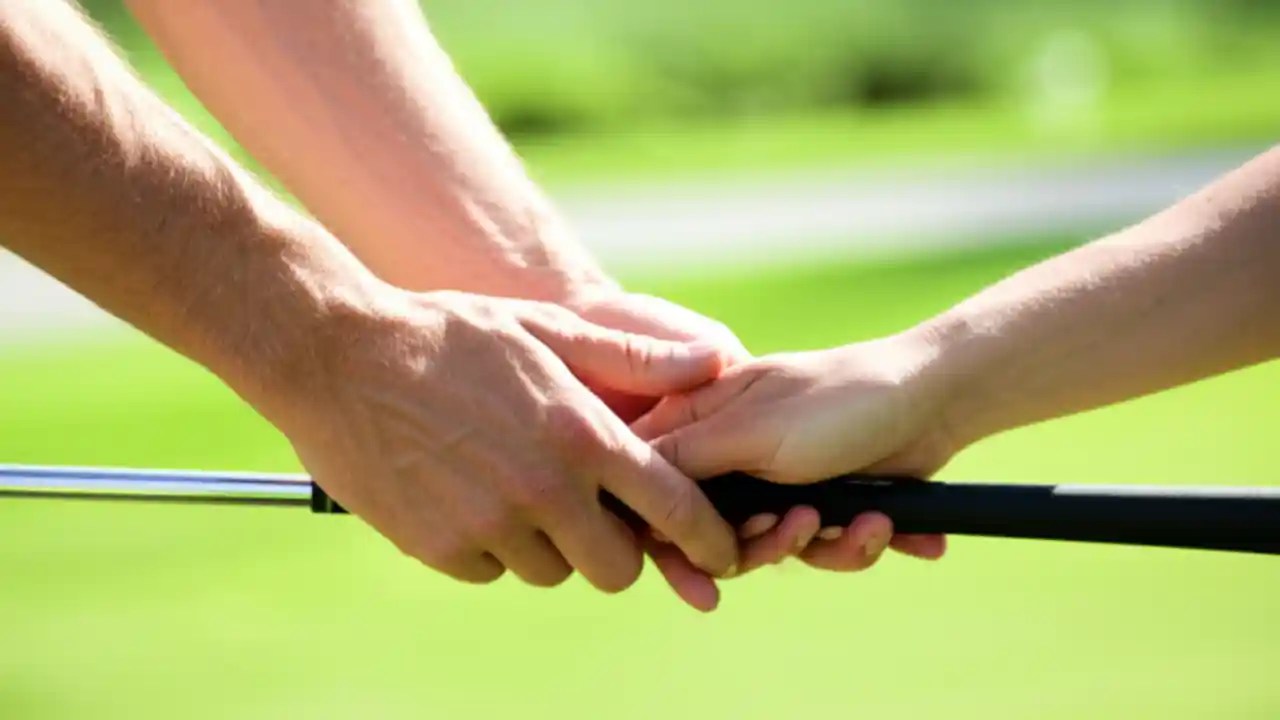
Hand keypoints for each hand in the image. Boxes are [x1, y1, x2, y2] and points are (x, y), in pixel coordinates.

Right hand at [261, 287, 739, 591]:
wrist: (338, 356)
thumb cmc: (451, 334)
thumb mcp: (545, 329)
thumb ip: (631, 357)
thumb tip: (715, 363)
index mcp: (580, 433)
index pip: (673, 508)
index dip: (708, 538)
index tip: (718, 551)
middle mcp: (542, 488)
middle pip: (617, 567)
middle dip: (617, 547)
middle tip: (596, 515)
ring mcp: (488, 524)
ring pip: (552, 570)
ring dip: (549, 544)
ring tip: (518, 487)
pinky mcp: (440, 548)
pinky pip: (492, 571)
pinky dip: (492, 548)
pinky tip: (469, 496)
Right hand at [632, 332, 954, 576]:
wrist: (934, 400)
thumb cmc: (838, 401)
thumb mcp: (751, 430)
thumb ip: (685, 457)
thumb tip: (623, 479)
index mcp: (701, 421)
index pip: (657, 484)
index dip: (671, 527)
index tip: (705, 548)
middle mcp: (732, 452)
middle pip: (713, 532)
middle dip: (764, 543)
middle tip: (801, 524)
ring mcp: (776, 479)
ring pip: (771, 547)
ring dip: (822, 545)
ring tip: (864, 523)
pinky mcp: (819, 501)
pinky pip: (818, 547)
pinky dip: (855, 542)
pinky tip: (885, 525)